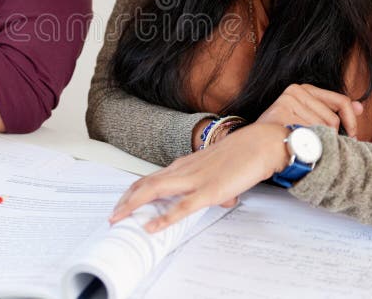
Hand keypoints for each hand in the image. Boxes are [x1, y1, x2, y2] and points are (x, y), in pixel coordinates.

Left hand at [111, 123, 289, 232]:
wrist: (259, 144)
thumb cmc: (241, 155)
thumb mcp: (217, 171)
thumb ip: (213, 184)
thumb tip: (220, 200)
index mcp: (184, 165)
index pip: (150, 178)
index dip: (133, 192)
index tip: (121, 205)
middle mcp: (183, 170)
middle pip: (145, 184)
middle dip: (125, 201)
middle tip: (112, 216)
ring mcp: (194, 179)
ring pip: (154, 191)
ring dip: (133, 206)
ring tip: (119, 219)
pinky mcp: (208, 191)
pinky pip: (181, 207)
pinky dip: (163, 218)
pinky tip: (151, 226)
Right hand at [256, 84, 362, 137]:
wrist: (258, 146)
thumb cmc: (284, 134)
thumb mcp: (311, 117)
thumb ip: (335, 111)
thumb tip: (360, 106)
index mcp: (305, 89)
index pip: (341, 101)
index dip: (350, 121)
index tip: (351, 135)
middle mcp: (297, 90)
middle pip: (333, 119)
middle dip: (331, 137)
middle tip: (318, 144)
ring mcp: (289, 100)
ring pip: (323, 129)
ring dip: (318, 142)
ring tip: (303, 145)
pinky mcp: (284, 111)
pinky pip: (311, 133)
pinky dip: (309, 144)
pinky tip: (299, 145)